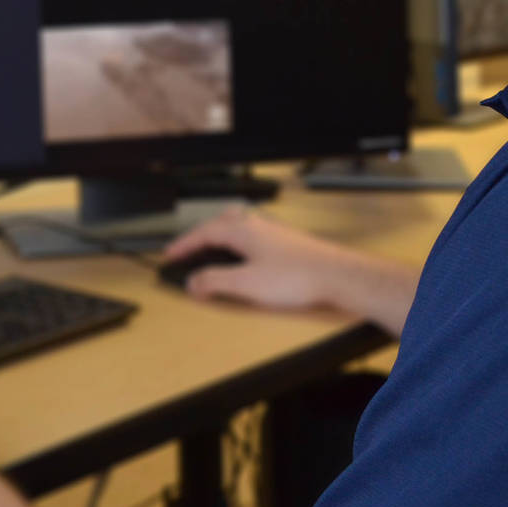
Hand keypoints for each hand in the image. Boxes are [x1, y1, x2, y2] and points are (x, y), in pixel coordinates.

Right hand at [164, 208, 378, 312]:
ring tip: (210, 247)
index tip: (170, 254)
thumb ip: (215, 281)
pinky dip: (237, 241)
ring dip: (219, 235)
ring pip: (237, 225)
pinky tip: (244, 254)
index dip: (183, 244)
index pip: (202, 233)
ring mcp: (272, 231)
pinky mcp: (286, 241)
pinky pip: (252, 234)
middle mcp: (255, 225)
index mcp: (240, 230)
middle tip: (187, 249)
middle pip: (218, 223)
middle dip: (199, 236)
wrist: (337, 276)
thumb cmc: (298, 276)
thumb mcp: (246, 283)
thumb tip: (193, 282)